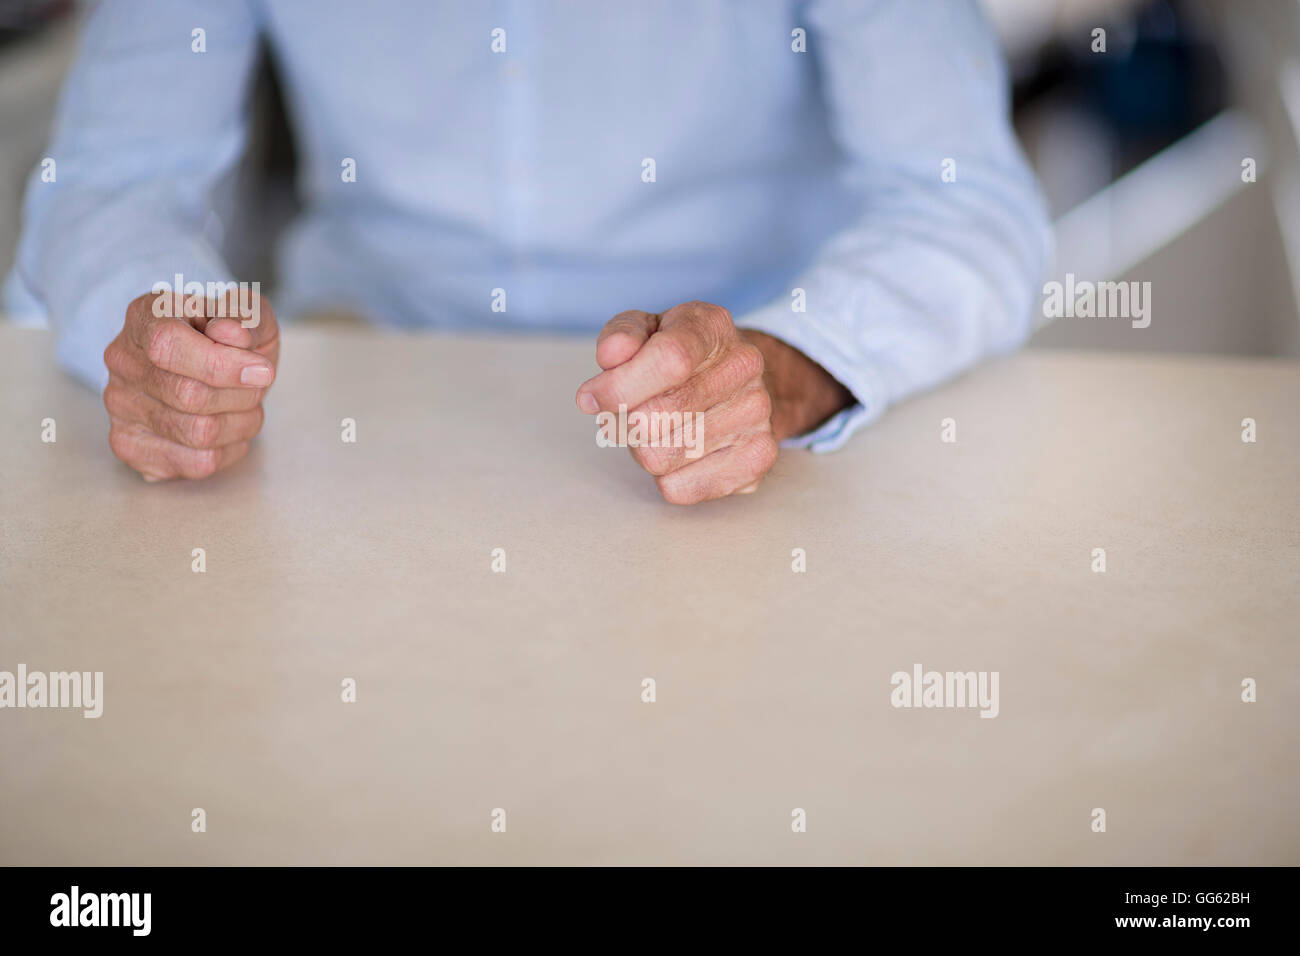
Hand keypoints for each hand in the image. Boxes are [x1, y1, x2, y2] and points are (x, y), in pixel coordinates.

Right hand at [102, 290, 278, 480]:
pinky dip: (230, 448)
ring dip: (242, 422)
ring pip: (198, 433)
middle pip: (189, 396)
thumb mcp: (247, 312)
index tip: (262, 370)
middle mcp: (122, 361)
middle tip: (258, 384)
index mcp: (145, 316)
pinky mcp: (131, 445)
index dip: (221, 364)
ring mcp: (120, 405)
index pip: (167, 345)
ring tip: (245, 404)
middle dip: (242, 395)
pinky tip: (229, 425)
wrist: (205, 362)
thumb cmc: (227, 336)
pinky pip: (197, 463)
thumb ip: (244, 315)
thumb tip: (232, 334)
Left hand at [576, 301, 851, 503]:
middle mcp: (744, 367)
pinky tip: (678, 454)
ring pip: (660, 457)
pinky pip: (680, 488)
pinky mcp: (758, 458)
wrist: (740, 383)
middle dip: (624, 422)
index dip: (620, 386)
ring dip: (642, 450)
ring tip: (658, 431)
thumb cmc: (680, 356)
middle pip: (658, 416)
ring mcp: (758, 414)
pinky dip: (664, 478)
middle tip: (627, 415)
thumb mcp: (647, 330)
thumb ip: (622, 335)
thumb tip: (611, 357)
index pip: (670, 360)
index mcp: (712, 327)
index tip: (590, 398)